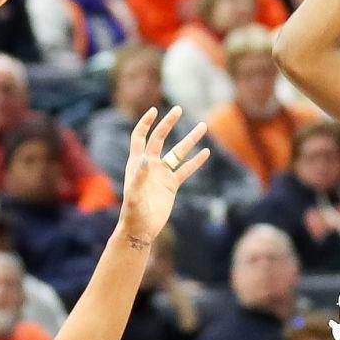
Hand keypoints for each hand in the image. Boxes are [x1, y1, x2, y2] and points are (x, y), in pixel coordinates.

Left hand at [118, 107, 209, 246]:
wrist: (140, 230)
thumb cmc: (133, 213)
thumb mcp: (134, 195)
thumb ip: (139, 177)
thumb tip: (146, 159)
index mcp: (137, 163)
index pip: (140, 137)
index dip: (146, 123)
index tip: (155, 111)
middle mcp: (150, 165)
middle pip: (160, 138)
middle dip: (168, 124)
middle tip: (179, 109)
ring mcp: (162, 174)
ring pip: (178, 152)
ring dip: (190, 140)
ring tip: (203, 126)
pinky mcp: (172, 185)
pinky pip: (186, 170)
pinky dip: (196, 162)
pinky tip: (207, 152)